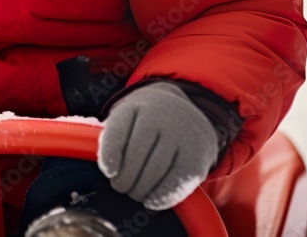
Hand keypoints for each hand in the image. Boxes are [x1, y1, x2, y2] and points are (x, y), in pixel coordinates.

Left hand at [98, 82, 218, 210]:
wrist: (184, 114)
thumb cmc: (144, 123)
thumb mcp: (126, 120)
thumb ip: (113, 139)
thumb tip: (111, 171)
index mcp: (136, 105)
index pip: (118, 131)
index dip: (110, 155)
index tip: (108, 172)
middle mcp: (161, 116)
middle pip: (136, 154)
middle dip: (125, 177)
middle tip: (119, 186)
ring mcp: (182, 134)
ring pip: (156, 169)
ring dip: (141, 188)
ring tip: (134, 193)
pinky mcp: (198, 155)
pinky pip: (178, 181)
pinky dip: (162, 196)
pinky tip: (152, 200)